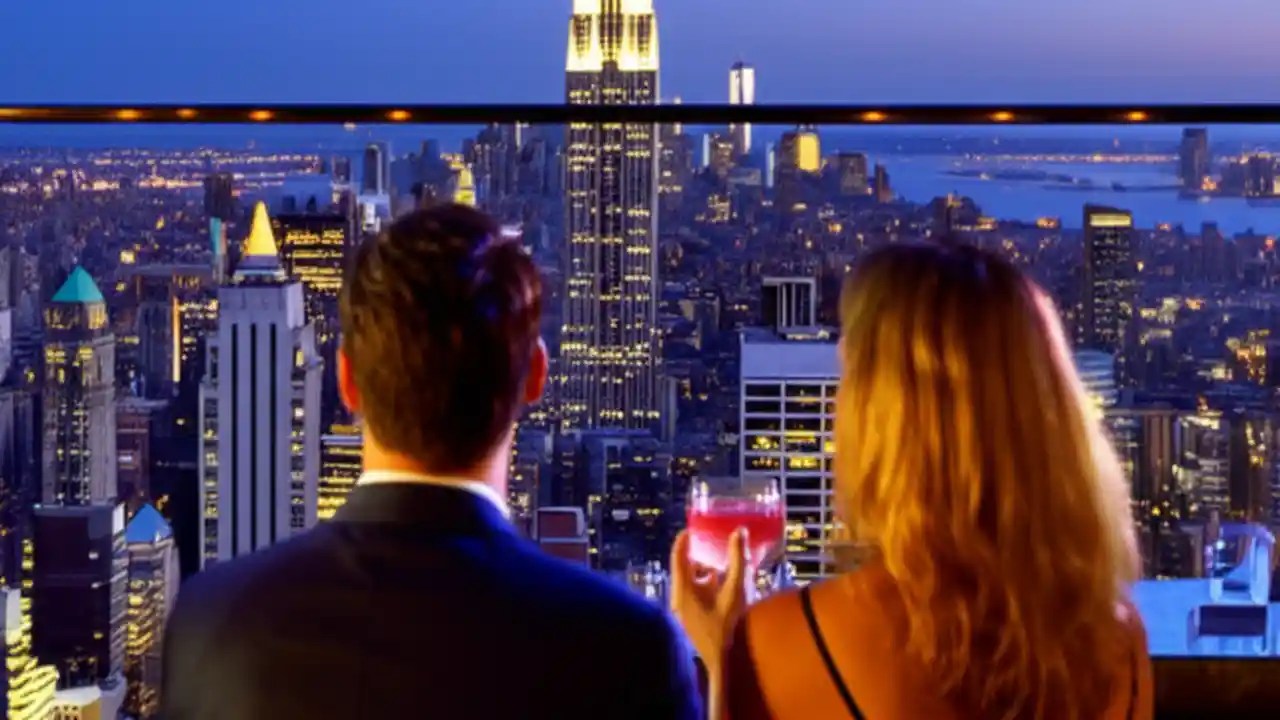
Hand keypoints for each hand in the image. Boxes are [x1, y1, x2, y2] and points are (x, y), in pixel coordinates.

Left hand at [669, 528, 752, 672]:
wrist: (723, 663)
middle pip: (684, 569)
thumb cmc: (728, 627)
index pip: (678, 555)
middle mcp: (679, 599)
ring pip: (690, 583)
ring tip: (721, 563)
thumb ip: (737, 560)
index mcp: (683, 589)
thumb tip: (738, 532)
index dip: (685, 539)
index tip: (694, 528)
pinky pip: (694, 595)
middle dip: (699, 555)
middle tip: (712, 542)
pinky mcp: (690, 619)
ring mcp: (683, 611)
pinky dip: (706, 586)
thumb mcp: (735, 590)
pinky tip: (722, 586)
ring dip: (704, 571)